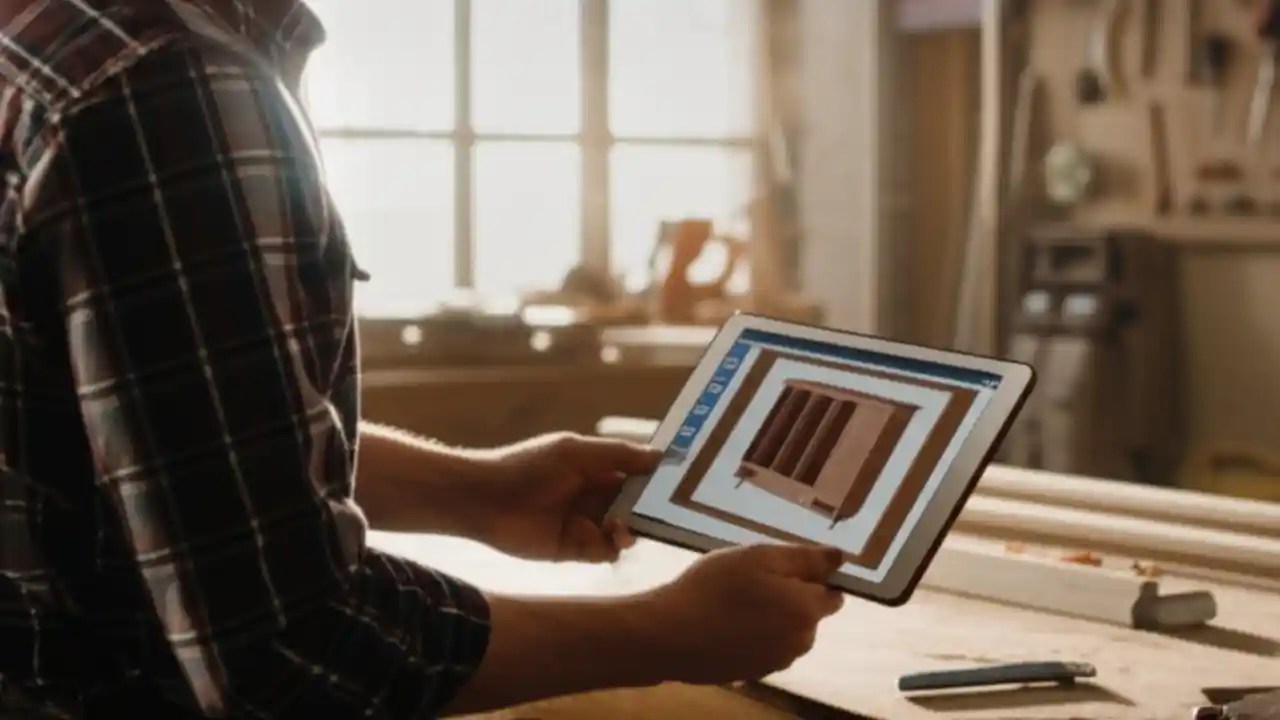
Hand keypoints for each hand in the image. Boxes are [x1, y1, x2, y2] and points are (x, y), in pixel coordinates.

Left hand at [473, 432, 661, 562]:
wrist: (484, 500)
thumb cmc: (527, 466)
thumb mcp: (576, 452)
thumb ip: (619, 454)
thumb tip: (662, 456)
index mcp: (596, 469)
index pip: (637, 475)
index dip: (658, 480)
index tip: (684, 484)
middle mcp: (593, 497)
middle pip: (635, 506)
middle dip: (651, 511)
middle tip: (670, 515)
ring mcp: (584, 524)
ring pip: (623, 531)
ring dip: (630, 530)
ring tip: (626, 528)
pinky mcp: (572, 550)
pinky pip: (603, 552)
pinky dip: (611, 548)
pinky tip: (609, 539)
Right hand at [641, 543, 845, 683]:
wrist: (670, 635)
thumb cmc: (715, 587)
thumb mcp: (759, 557)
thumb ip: (805, 558)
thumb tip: (841, 558)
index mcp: (807, 611)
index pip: (833, 594)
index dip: (812, 577)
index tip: (780, 568)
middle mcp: (800, 642)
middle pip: (808, 614)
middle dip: (789, 597)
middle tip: (750, 580)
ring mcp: (776, 662)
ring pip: (785, 631)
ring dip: (771, 617)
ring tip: (734, 602)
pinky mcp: (753, 674)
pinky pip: (764, 647)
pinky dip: (753, 636)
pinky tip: (725, 624)